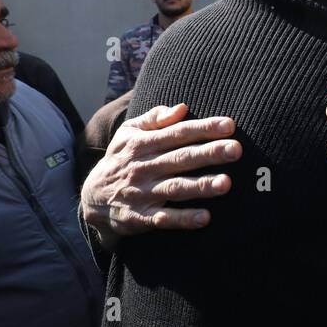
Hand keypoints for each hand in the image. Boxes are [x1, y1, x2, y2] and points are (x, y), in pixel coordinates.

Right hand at [80, 103, 241, 247]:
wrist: (91, 198)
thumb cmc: (120, 160)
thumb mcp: (128, 133)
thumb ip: (154, 119)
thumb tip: (182, 108)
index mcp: (143, 144)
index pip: (178, 133)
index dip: (204, 128)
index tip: (230, 125)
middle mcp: (144, 167)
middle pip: (181, 158)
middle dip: (209, 153)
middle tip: (235, 150)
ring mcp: (143, 193)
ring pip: (175, 188)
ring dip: (200, 186)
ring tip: (226, 183)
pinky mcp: (141, 217)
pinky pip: (164, 219)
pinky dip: (183, 219)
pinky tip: (205, 218)